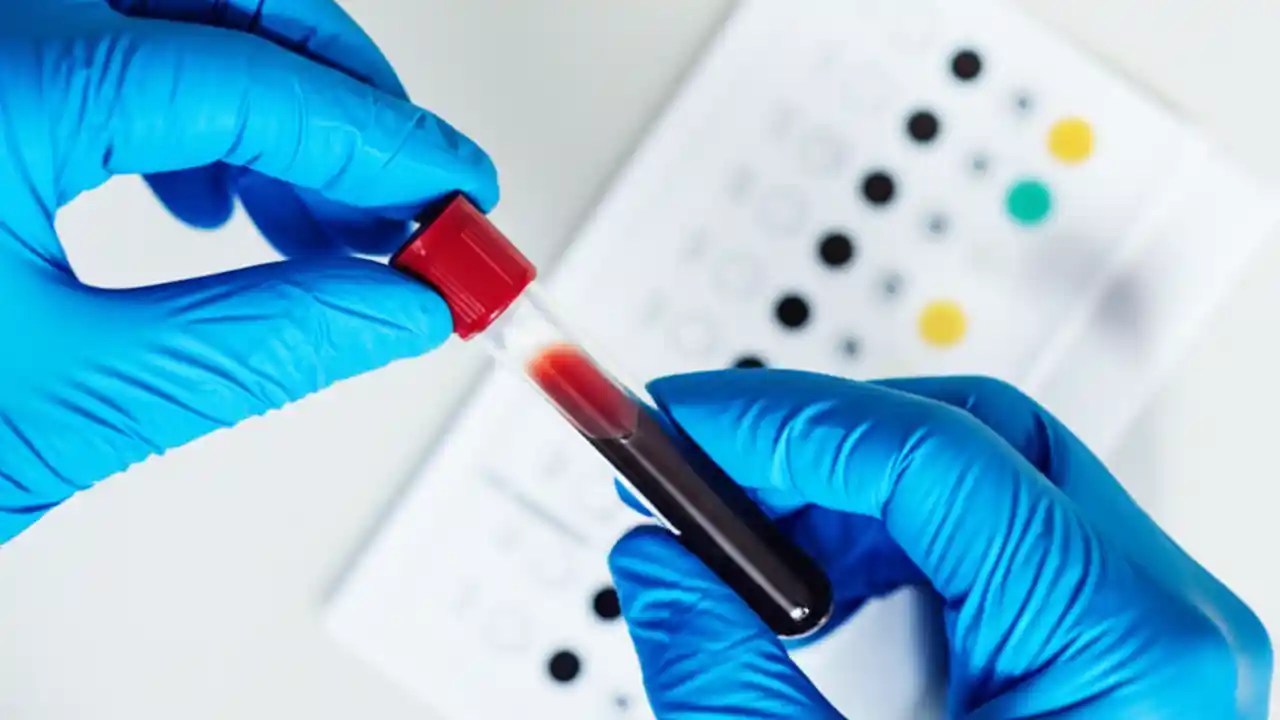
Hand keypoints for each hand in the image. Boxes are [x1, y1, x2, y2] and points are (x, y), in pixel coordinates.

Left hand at [0, 1, 496, 541]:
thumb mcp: (73, 400)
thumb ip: (267, 342)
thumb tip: (397, 307)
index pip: (256, 83)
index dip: (386, 145)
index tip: (459, 195)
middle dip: (339, 93)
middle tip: (409, 189)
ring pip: (169, 8)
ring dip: (270, 96)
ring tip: (317, 211)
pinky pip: (102, 36)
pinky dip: (184, 101)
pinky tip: (205, 191)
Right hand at [610, 371, 1271, 717]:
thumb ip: (728, 680)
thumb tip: (659, 563)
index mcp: (1131, 648)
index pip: (938, 456)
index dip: (785, 423)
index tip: (678, 423)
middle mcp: (1159, 623)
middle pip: (971, 441)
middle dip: (813, 443)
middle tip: (695, 469)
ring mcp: (1135, 637)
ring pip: (972, 481)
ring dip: (838, 495)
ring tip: (735, 545)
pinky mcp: (1094, 655)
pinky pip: (977, 550)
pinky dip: (877, 550)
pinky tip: (808, 593)